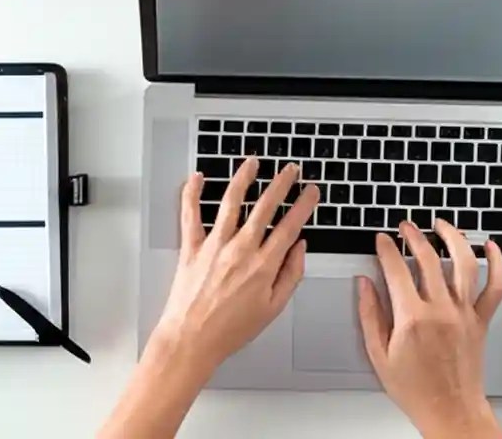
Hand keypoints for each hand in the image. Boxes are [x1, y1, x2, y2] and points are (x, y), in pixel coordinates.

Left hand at [151, 157, 319, 371]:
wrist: (191, 340)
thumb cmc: (230, 330)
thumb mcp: (272, 309)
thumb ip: (291, 276)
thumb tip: (300, 249)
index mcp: (263, 265)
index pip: (290, 226)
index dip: (303, 205)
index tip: (311, 191)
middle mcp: (240, 249)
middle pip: (265, 207)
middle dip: (281, 184)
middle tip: (290, 170)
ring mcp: (214, 245)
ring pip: (231, 202)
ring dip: (244, 178)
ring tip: (253, 162)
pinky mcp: (191, 247)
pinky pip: (190, 214)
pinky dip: (192, 193)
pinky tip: (197, 177)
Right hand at [357, 220, 501, 438]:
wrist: (450, 410)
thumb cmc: (415, 389)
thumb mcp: (378, 354)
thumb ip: (370, 315)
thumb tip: (364, 284)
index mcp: (412, 319)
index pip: (396, 269)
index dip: (386, 248)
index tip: (382, 239)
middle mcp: (441, 311)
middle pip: (428, 259)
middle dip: (414, 236)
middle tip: (405, 227)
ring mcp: (464, 314)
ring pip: (464, 263)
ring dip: (453, 237)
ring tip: (441, 225)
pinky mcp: (481, 321)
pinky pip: (495, 287)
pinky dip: (497, 263)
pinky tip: (490, 247)